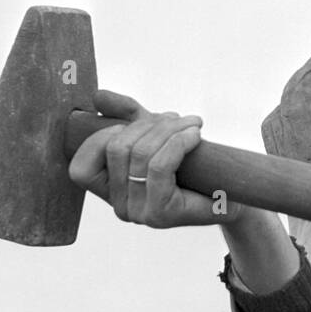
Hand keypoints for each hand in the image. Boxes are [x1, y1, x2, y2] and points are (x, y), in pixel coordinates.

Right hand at [67, 89, 238, 227]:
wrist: (230, 197)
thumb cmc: (193, 168)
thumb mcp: (157, 136)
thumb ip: (127, 116)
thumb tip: (98, 96)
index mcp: (110, 192)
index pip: (80, 168)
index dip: (100, 137)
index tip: (137, 121)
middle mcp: (119, 207)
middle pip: (117, 149)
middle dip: (149, 124)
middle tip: (177, 118)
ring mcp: (138, 214)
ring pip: (140, 154)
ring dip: (169, 129)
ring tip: (192, 123)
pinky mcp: (160, 214)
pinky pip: (159, 166)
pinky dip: (178, 142)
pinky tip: (195, 135)